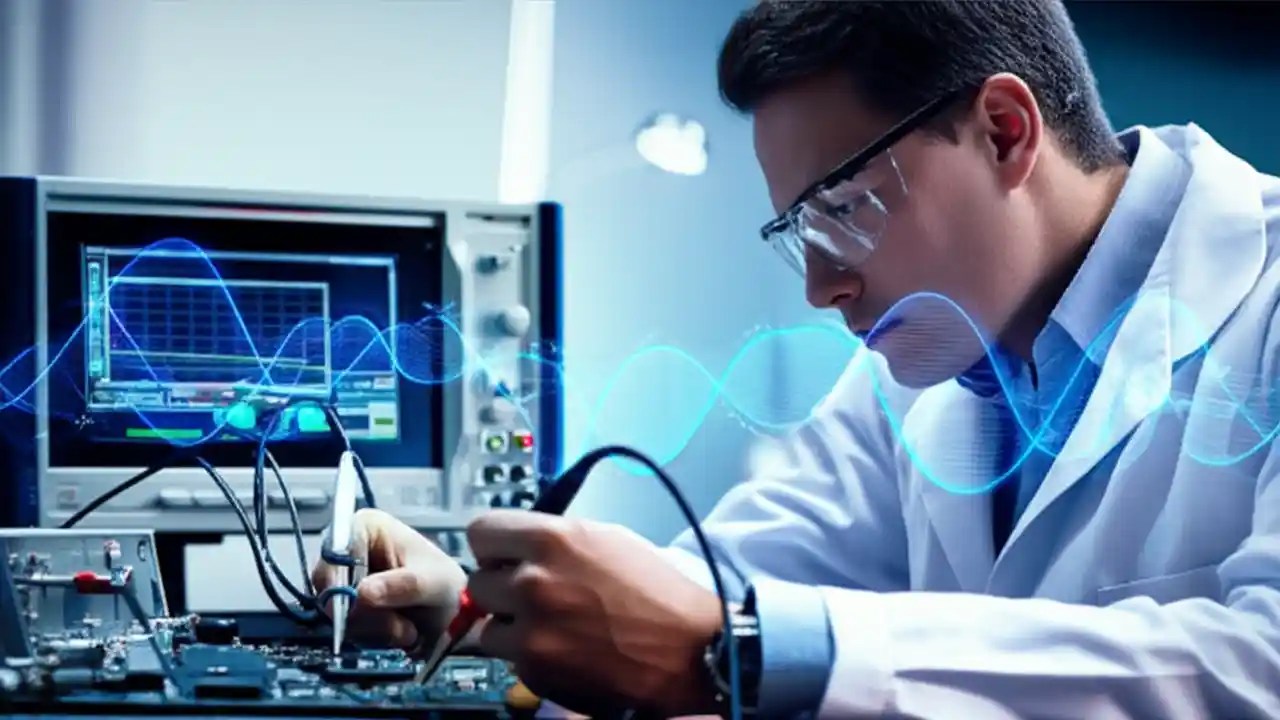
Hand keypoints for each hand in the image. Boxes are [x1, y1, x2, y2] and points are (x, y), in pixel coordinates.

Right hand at [312, 508, 465, 653]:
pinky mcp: (347, 611)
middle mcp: (347, 554)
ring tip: (407, 631)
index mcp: (365, 528)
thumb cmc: (447, 584)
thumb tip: (363, 594)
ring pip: (336, 615)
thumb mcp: (434, 582)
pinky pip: (345, 632)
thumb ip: (403, 586)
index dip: (337, 581)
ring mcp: (345, 585)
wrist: (457, 613)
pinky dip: (371, 640)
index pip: (334, 553)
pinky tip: (398, 636)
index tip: (355, 607)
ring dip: (372, 631)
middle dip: (363, 615)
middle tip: (398, 627)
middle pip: (329, 588)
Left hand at [466, 510, 722, 716]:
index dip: (494, 547)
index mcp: (550, 539)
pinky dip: (531, 657)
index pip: (480, 533)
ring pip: (487, 627)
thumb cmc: (655, 591)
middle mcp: (532, 582)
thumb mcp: (604, 539)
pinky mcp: (535, 671)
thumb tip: (515, 546)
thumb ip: (552, 539)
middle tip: (533, 596)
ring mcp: (531, 632)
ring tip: (550, 627)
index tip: (504, 556)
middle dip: (502, 589)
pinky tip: (565, 650)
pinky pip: (511, 659)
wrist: (689, 650)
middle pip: (478, 582)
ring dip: (511, 627)